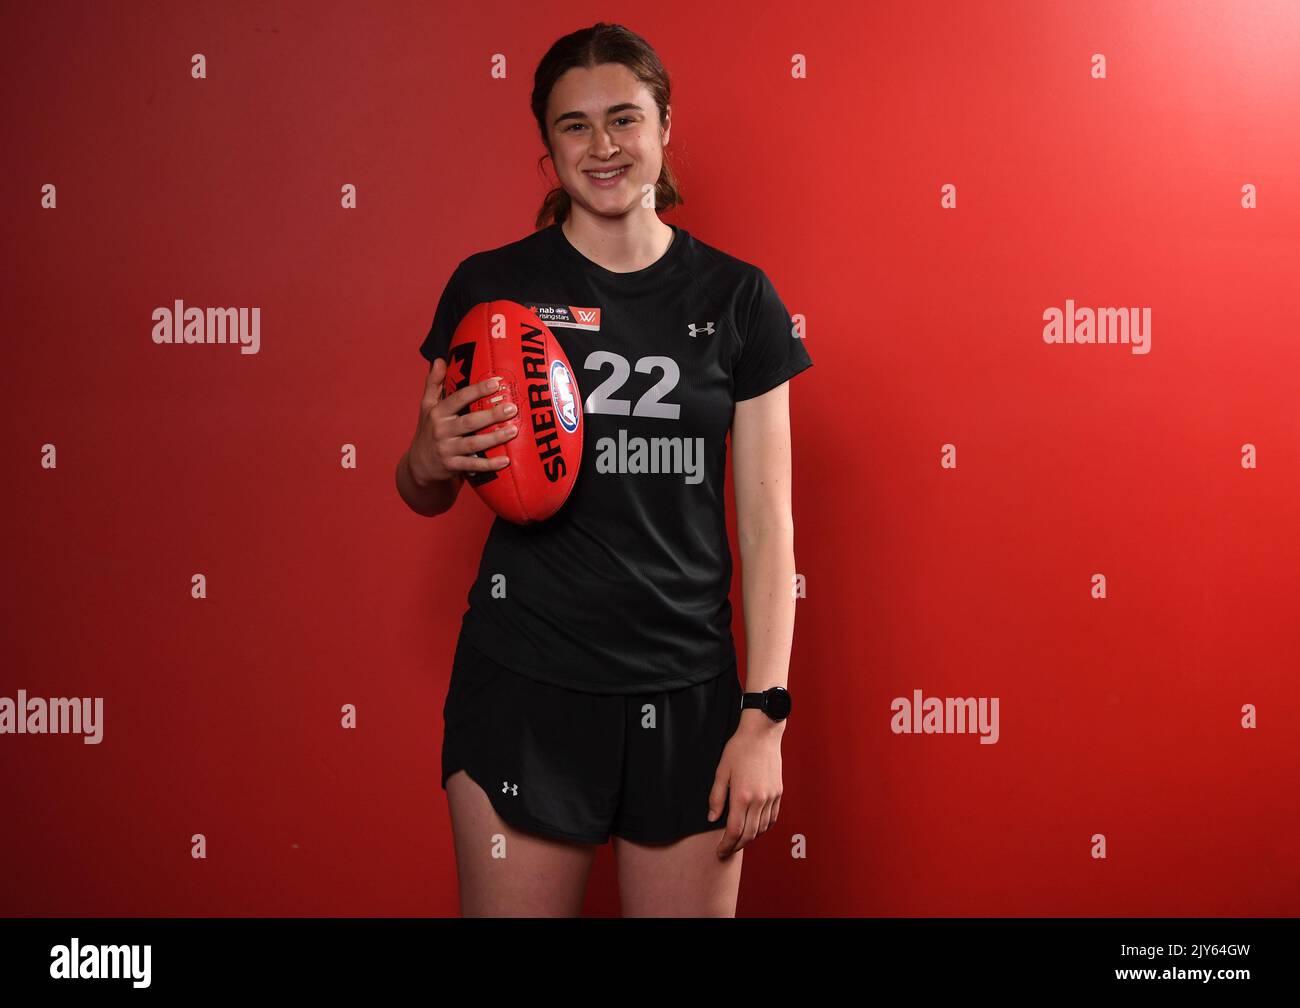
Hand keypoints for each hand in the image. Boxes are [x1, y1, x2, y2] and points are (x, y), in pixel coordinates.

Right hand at [408, 358, 519, 485]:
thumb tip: (439, 360)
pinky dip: (489, 465)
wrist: (418, 465)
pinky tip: (506, 460)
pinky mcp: (452, 466)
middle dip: (491, 415)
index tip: (496, 383)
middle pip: (469, 421)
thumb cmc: (428, 430)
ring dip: (494, 438)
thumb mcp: (426, 406)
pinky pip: (473, 466)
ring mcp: (446, 449)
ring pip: (473, 444)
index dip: (477, 390)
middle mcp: (441, 430)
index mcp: (437, 412)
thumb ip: (433, 383)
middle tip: (512, 408)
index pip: (458, 398)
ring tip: (513, 431)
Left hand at [708, 710, 783, 857]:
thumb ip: (716, 797)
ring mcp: (771, 797)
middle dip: (737, 846)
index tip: (719, 851)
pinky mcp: (778, 792)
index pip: (735, 830)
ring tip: (739, 840)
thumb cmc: (739, 749)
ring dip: (750, 838)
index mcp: (743, 796)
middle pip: (749, 834)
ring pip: (762, 828)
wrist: (762, 734)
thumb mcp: (721, 771)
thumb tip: (712, 818)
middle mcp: (759, 800)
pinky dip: (763, 827)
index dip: (726, 844)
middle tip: (727, 850)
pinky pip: (772, 818)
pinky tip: (755, 827)